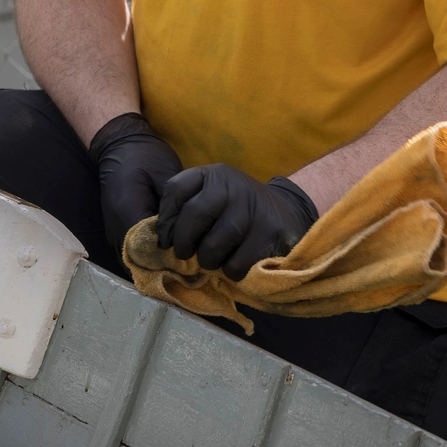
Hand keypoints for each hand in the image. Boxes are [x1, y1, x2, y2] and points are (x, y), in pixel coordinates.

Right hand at [89, 112, 182, 262]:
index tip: (193, 258)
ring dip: (155, 263)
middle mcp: (116, 229)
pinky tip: (167, 253)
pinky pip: (131, 251)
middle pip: (141, 261)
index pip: (150, 249)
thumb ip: (175, 205)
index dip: (172, 257)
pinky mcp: (116, 229)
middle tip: (191, 265)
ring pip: (135, 259)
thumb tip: (188, 233)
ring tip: (181, 263)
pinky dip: (147, 256)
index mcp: (129, 213)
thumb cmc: (144, 155)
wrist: (119, 144)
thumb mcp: (166, 175)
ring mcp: (113, 232)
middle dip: (164, 265)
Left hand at [156, 164, 318, 282]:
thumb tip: (160, 238)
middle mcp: (232, 185)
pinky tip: (234, 263)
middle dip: (183, 243)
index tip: (165, 238)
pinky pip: (235, 264)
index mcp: (213, 175)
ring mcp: (252, 208)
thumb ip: (186, 207)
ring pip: (213, 246)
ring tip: (212, 259)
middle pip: (193, 217)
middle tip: (185, 254)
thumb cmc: (237, 209)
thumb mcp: (212, 195)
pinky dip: (230, 271)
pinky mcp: (269, 232)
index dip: (165, 219)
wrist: (286, 212)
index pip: (176, 189)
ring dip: (207, 261)